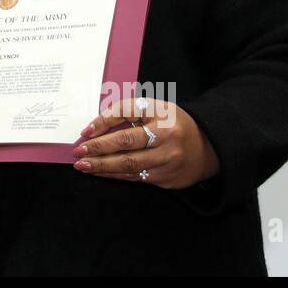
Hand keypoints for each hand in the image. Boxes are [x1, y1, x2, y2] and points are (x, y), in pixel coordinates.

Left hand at [70, 97, 219, 189]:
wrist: (209, 147)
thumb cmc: (174, 125)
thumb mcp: (158, 110)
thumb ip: (130, 114)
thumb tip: (95, 127)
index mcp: (162, 112)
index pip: (126, 110)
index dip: (103, 120)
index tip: (85, 131)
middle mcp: (166, 135)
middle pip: (126, 141)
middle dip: (98, 147)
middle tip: (78, 151)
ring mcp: (168, 158)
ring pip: (128, 163)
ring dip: (102, 165)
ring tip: (83, 165)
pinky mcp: (168, 177)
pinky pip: (135, 177)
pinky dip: (114, 175)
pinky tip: (100, 172)